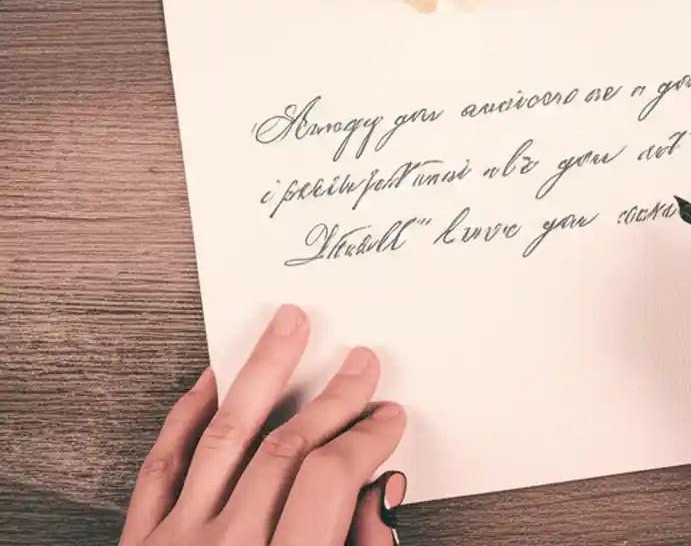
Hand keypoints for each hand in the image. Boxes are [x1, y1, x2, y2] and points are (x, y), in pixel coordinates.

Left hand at [119, 304, 407, 545]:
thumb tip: (378, 492)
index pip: (330, 477)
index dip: (367, 439)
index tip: (388, 418)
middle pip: (285, 449)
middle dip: (333, 399)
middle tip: (359, 364)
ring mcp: (176, 544)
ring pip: (225, 437)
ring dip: (262, 375)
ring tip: (286, 330)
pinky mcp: (140, 545)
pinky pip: (161, 467)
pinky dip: (186, 417)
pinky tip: (210, 382)